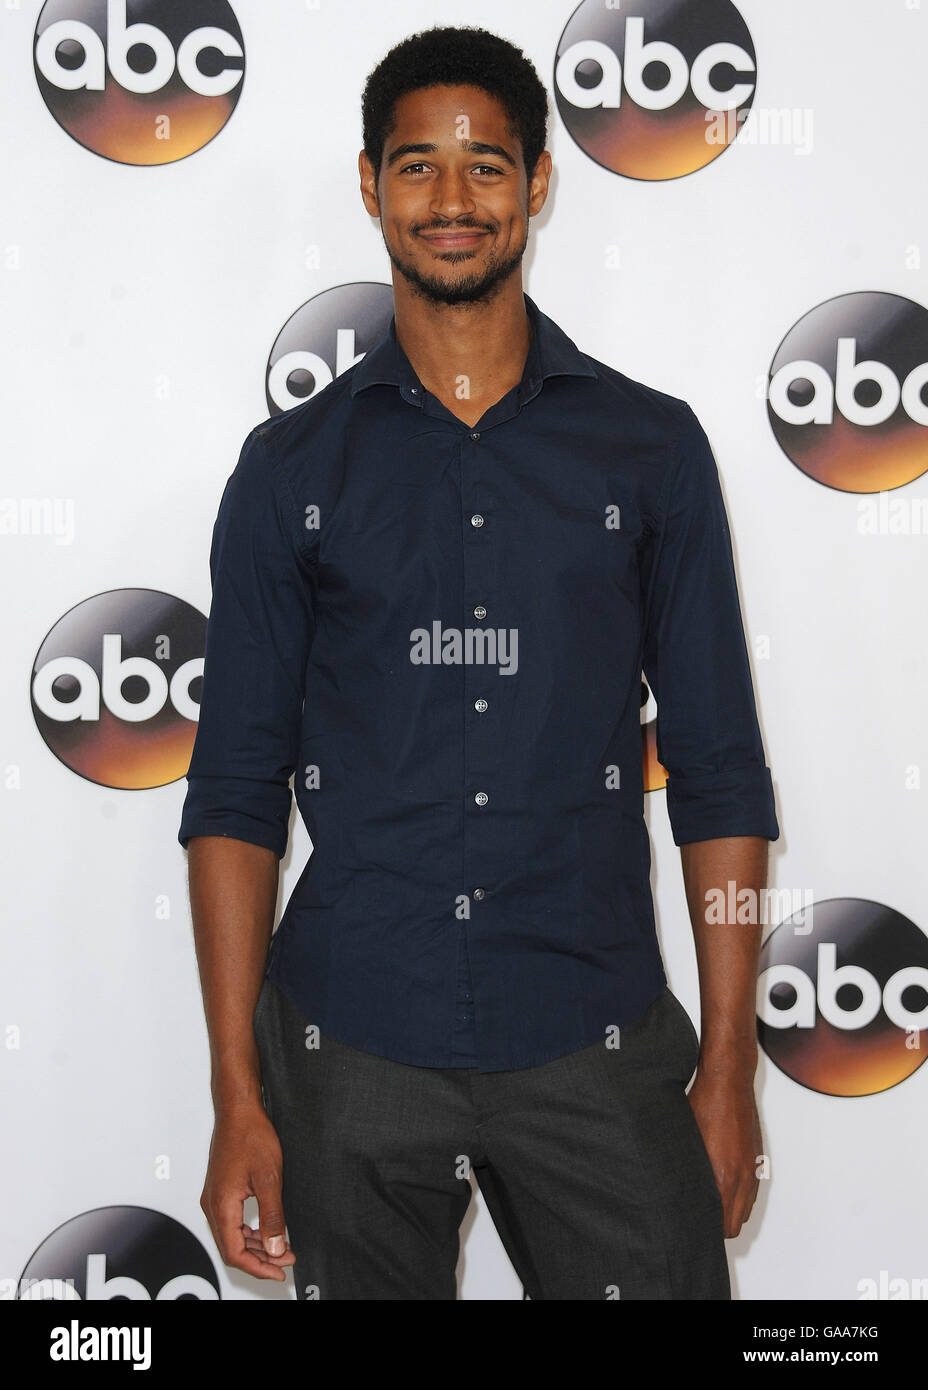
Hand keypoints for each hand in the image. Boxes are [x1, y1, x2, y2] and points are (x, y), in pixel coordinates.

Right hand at [200, 1102, 295, 1279]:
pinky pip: (231, 1222)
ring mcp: (214, 1197)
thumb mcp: (270, 1179)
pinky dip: (249, 1232)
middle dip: (259, 1259)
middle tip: (285, 1261)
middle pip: (231, 1248)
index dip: (258, 1268)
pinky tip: (267, 1230)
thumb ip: (272, 1216)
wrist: (239, 1111)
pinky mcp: (220, 1191)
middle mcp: (212, 1204)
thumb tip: (275, 1248)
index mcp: (221, 1205)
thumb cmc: (250, 1136)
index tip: (278, 1272)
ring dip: (256, 1245)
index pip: (235, 1253)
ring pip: (231, 1236)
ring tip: (280, 1247)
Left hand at [686, 1069, 762, 1237]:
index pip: (720, 1224)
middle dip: (717, 1225)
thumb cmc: (705, 1105)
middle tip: (697, 1215)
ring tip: (709, 1201)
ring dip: (730, 1212)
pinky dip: (740, 1197)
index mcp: (724, 1177)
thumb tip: (676, 1191)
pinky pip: (752, 1193)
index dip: (705, 1228)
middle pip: (734, 1225)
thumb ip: (686, 1172)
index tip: (691, 1224)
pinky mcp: (757, 1160)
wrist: (729, 1082)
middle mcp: (742, 1178)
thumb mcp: (687, 1139)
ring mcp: (753, 1170)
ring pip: (745, 1210)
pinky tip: (723, 1185)